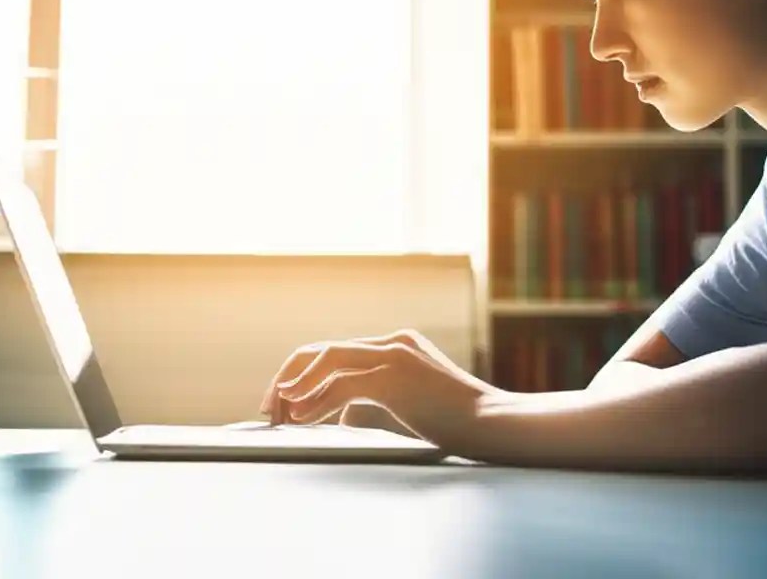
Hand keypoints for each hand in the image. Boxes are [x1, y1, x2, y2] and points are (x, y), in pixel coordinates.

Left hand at [258, 329, 491, 447]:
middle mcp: (392, 342)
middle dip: (288, 377)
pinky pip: (343, 385)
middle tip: (268, 408)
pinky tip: (302, 419)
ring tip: (279, 413)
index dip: (303, 376)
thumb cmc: (461, 422)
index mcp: (396, 345)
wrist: (498, 424)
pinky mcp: (396, 376)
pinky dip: (316, 402)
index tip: (284, 402)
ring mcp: (395, 355)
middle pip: (322, 349)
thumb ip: (377, 404)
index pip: (335, 352)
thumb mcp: (412, 407)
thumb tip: (345, 417)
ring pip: (327, 359)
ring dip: (296, 387)